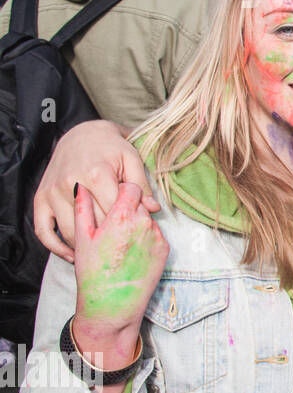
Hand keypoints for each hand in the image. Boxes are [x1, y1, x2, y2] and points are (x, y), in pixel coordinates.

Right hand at [34, 121, 154, 262]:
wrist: (81, 135)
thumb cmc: (111, 148)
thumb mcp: (131, 159)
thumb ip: (141, 185)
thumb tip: (152, 210)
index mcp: (96, 174)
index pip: (114, 212)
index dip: (126, 226)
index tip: (136, 234)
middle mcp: (71, 185)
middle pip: (92, 225)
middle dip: (108, 238)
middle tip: (121, 249)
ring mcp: (52, 193)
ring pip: (68, 232)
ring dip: (84, 247)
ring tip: (101, 257)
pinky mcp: (40, 199)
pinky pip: (42, 230)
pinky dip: (55, 247)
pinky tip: (73, 255)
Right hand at [73, 181, 167, 338]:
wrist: (113, 304)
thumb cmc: (93, 272)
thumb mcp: (82, 238)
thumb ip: (84, 208)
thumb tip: (82, 188)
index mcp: (122, 217)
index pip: (130, 187)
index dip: (121, 190)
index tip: (113, 197)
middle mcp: (144, 223)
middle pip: (140, 203)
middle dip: (128, 208)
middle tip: (113, 224)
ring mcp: (157, 236)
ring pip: (148, 218)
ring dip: (136, 223)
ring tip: (120, 242)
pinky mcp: (165, 249)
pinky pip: (155, 234)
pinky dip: (145, 237)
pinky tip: (131, 252)